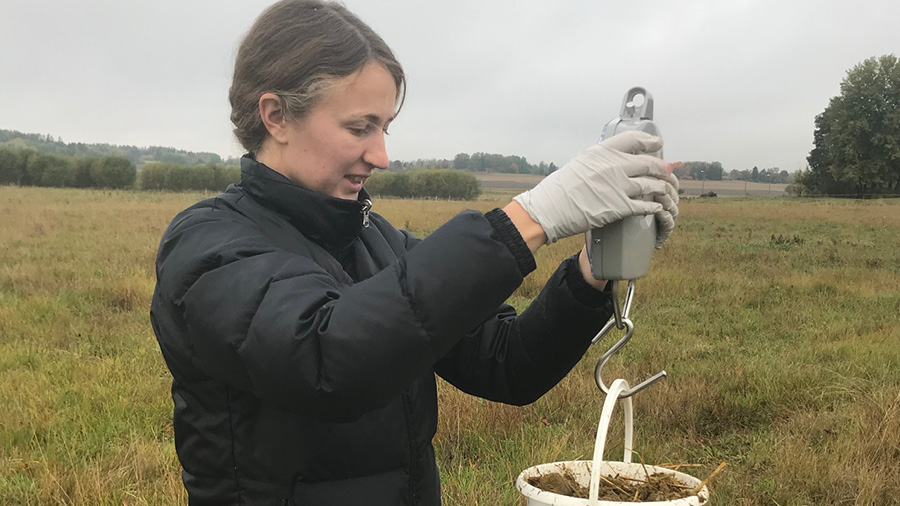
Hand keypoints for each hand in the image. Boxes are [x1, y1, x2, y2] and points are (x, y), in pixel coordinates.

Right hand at [513, 131, 678, 246]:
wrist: (550, 209)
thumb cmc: (559, 189)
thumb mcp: (579, 163)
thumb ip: (599, 161)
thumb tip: (613, 163)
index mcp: (602, 152)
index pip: (633, 140)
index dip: (649, 141)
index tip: (657, 144)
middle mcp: (614, 166)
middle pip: (648, 163)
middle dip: (662, 167)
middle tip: (668, 170)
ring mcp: (619, 186)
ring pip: (652, 184)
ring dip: (663, 188)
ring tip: (667, 190)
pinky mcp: (620, 207)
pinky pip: (645, 205)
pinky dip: (654, 206)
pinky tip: (657, 206)